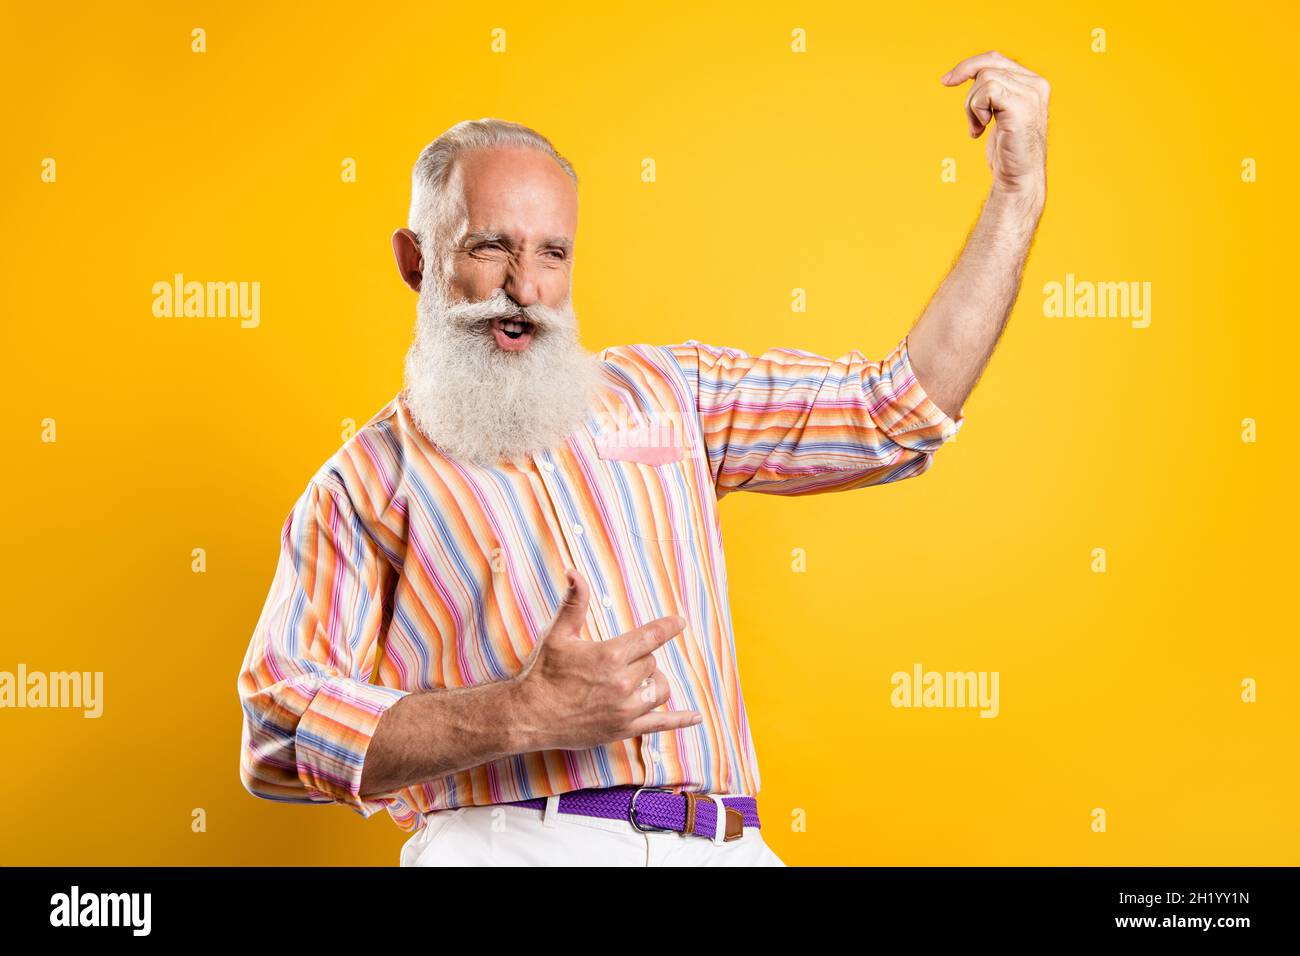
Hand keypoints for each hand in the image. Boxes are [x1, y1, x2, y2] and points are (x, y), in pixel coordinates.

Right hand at [510, 568, 702, 751]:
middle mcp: (622, 682)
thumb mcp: (558, 634)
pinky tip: (696, 717)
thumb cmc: (543, 672)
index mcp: (610, 655)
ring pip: (659, 688)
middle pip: (651, 663)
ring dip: (653, 681)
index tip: (679, 622)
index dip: (668, 627)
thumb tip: (575, 573)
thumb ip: (574, 603)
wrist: (528, 715)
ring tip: (639, 680)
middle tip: (619, 662)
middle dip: (640, 659)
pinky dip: (681, 721)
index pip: (651, 637)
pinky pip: (661, 724)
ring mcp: (625, 709)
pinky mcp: (624, 729)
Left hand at [941, 50, 1049, 199]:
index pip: (995, 59)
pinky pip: (986, 91)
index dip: (968, 66)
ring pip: (984, 79)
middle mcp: (1036, 84)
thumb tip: (964, 73)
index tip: (946, 81)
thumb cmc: (1007, 150)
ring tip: (979, 128)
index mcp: (1033, 82)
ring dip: (972, 107)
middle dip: (969, 93)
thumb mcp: (998, 113)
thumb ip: (992, 91)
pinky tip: (981, 129)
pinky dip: (976, 110)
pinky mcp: (1020, 106)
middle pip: (987, 66)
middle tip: (969, 119)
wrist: (1018, 178)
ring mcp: (1030, 94)